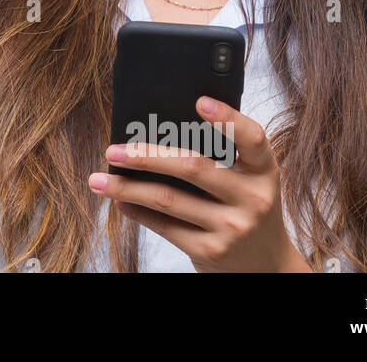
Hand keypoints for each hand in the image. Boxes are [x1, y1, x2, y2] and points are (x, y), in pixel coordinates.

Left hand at [88, 96, 313, 272]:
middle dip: (146, 157)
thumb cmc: (247, 209)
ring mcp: (232, 227)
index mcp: (264, 171)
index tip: (199, 101)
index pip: (252, 138)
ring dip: (127, 188)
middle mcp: (253, 198)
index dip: (228, 118)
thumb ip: (222, 158)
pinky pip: (164, 226)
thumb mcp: (249, 182)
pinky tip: (120, 201)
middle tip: (113, 150)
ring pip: (168, 199)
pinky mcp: (211, 251)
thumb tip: (156, 134)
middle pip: (193, 168)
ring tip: (100, 179)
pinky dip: (137, 211)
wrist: (267, 266)